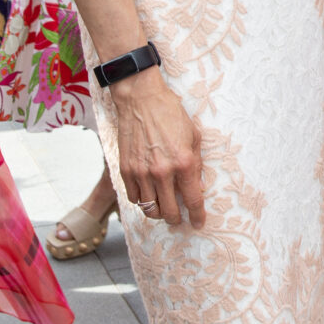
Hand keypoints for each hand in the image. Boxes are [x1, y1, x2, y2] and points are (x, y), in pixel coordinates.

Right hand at [109, 68, 205, 227]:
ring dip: (158, 212)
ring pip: (149, 208)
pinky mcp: (125, 169)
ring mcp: (142, 172)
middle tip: (179, 218)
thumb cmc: (171, 114)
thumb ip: (196, 164)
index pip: (193, 200)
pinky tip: (148, 194)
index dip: (197, 216)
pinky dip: (141, 200)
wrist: (141, 100)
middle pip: (169, 211)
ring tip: (162, 208)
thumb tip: (198, 187)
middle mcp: (162, 172)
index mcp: (184, 163)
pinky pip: (133, 197)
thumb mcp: (194, 136)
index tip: (198, 223)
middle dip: (176, 219)